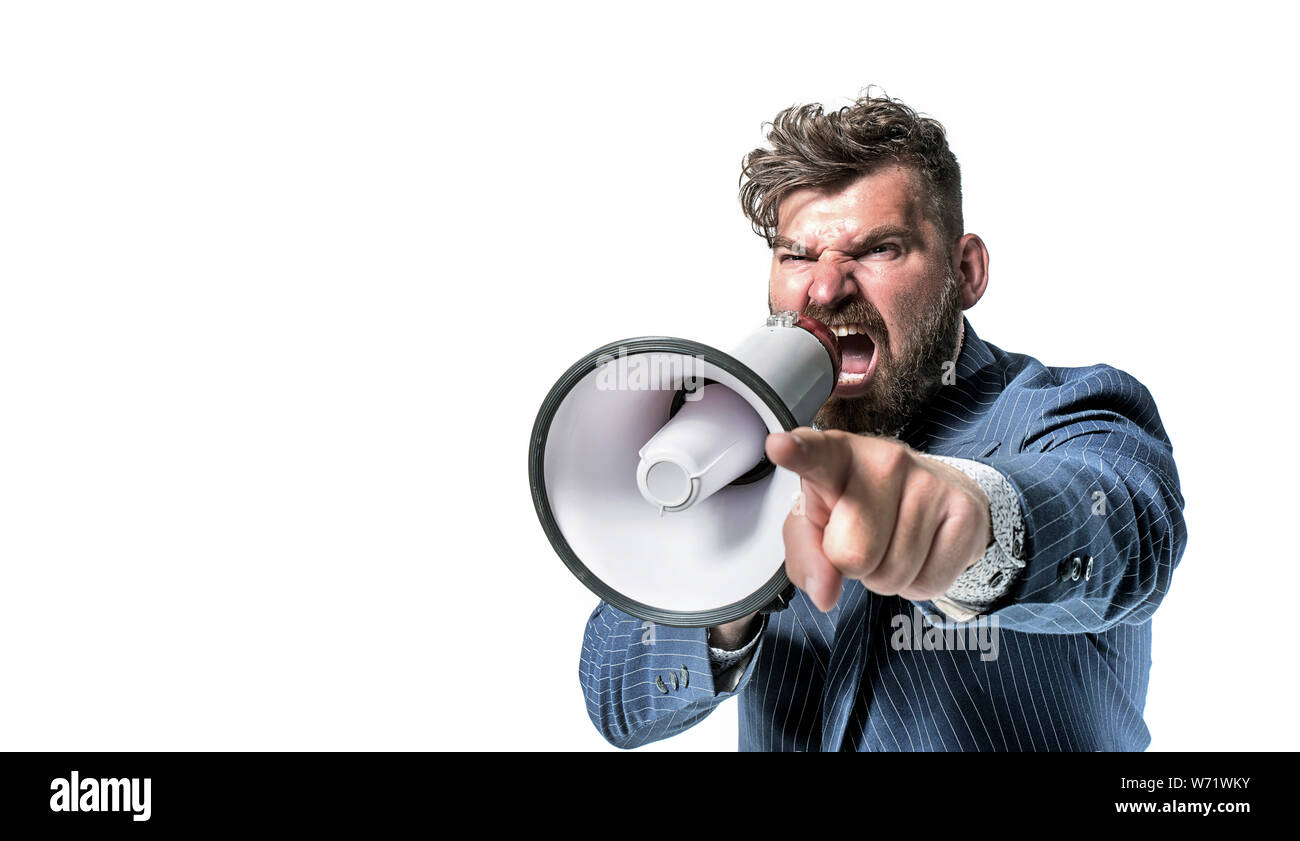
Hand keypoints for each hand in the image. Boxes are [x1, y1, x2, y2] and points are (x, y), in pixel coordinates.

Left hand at [765, 428, 992, 611]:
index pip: (814, 455)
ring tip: (894, 541)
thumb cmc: (863, 506)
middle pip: (852, 556)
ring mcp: (929, 482)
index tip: (780, 446)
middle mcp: (884, 459)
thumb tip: (824, 592)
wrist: (938, 492)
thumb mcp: (817, 523)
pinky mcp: (965, 511)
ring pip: (892, 575)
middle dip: (854, 566)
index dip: (797, 452)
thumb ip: (804, 555)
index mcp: (835, 456)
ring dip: (887, 575)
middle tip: (865, 539)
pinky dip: (920, 583)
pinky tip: (922, 550)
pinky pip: (929, 584)